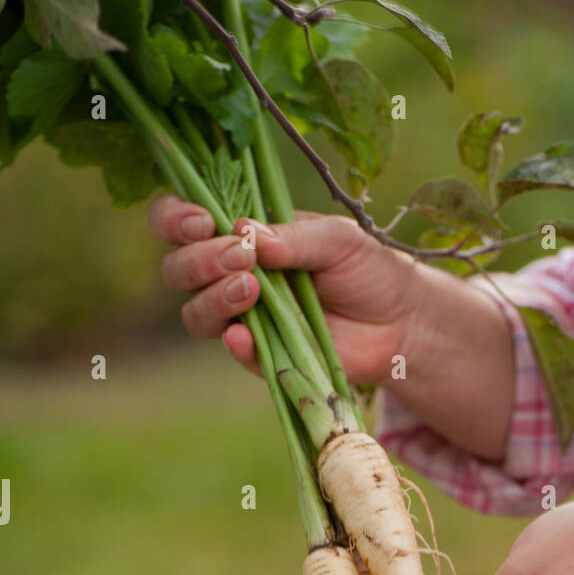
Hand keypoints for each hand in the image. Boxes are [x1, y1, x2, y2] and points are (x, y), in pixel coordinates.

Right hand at [147, 195, 417, 385]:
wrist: (399, 322)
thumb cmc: (366, 269)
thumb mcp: (336, 239)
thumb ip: (291, 237)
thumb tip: (243, 232)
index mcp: (240, 235)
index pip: (181, 222)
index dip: (174, 219)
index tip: (201, 220)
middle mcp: (228, 276)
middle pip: (177, 269)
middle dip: (198, 260)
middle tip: (240, 255)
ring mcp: (242, 318)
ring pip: (194, 314)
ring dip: (212, 298)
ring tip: (251, 289)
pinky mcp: (263, 355)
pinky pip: (234, 351)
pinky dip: (235, 343)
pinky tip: (245, 333)